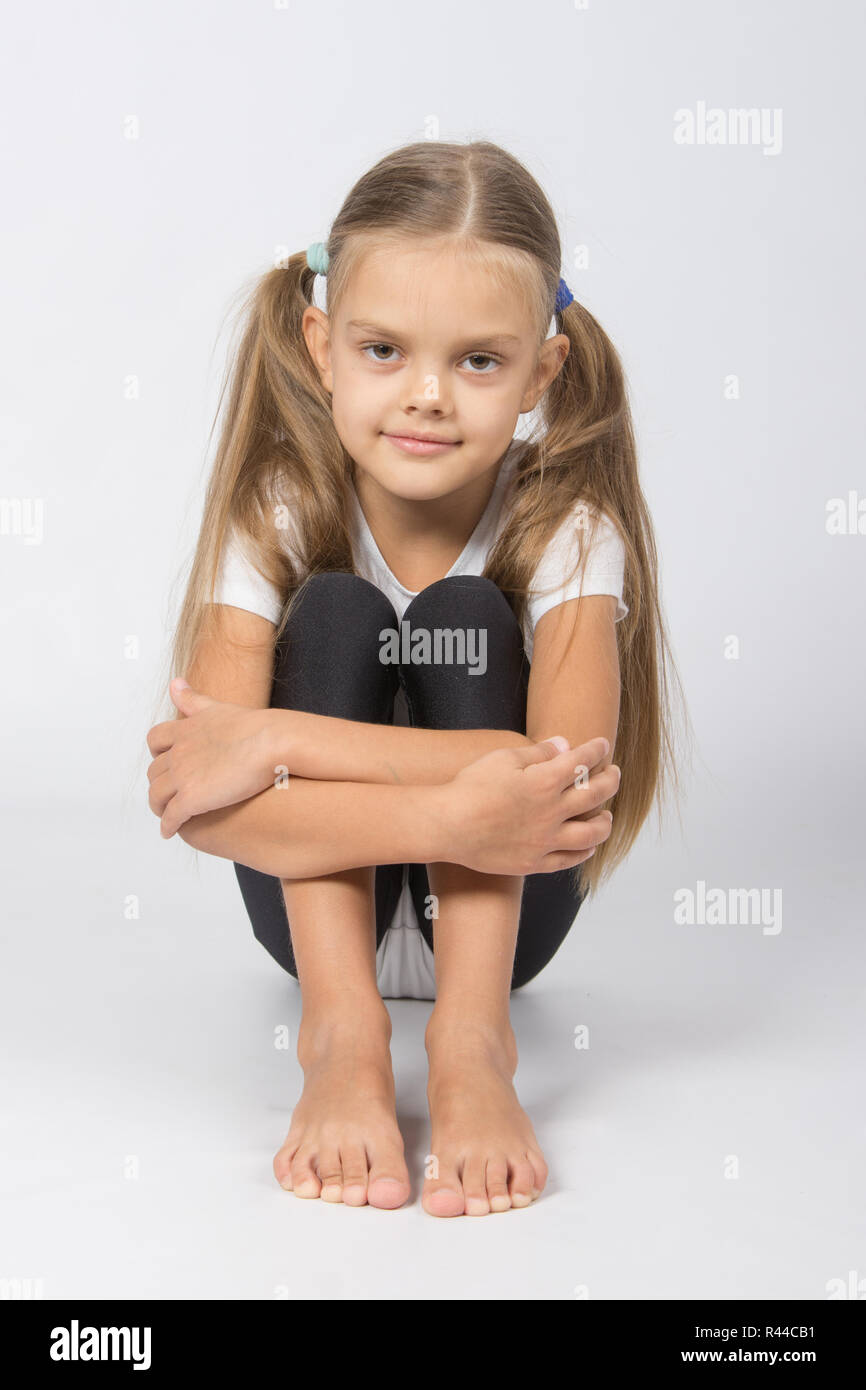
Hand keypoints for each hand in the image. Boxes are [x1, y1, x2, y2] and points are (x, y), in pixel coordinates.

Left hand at [146, 679, 277, 837]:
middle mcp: (178, 753)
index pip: (155, 741)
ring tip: (165, 814)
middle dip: (157, 782)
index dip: (157, 754)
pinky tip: (169, 832)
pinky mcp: (192, 799)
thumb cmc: (254, 726)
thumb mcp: (217, 707)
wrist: (272, 744)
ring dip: (158, 806)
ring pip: (157, 796)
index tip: (164, 762)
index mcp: (184, 730)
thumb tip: (175, 682)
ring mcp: (183, 777)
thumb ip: (193, 698)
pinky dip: (167, 825)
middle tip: (166, 792)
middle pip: (154, 771)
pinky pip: (171, 817)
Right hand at [444, 735, 618, 875]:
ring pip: (592, 833)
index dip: (596, 749)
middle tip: (614, 773)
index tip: (602, 744)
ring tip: (607, 815)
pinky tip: (588, 845)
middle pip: (597, 795)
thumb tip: (565, 746)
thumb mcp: (503, 758)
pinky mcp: (534, 863)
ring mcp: (545, 841)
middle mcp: (552, 812)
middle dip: (611, 780)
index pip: (583, 761)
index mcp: (545, 781)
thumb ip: (538, 753)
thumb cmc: (470, 787)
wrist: (447, 826)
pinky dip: (584, 851)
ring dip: (605, 822)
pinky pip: (569, 860)